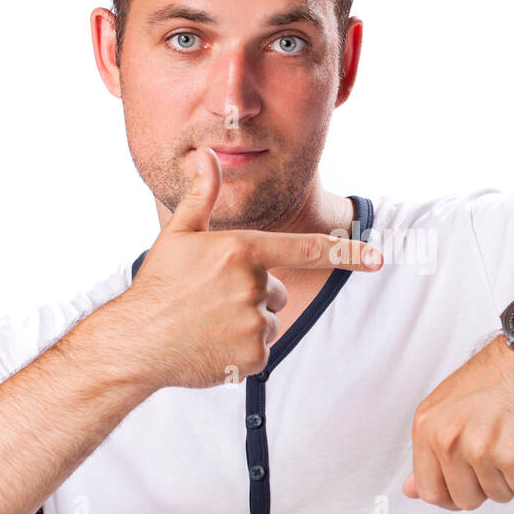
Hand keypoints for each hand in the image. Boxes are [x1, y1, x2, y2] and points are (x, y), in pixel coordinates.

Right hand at [115, 147, 381, 389]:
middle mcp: (253, 286)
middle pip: (276, 289)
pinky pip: (262, 350)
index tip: (378, 258)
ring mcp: (254, 323)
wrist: (135, 342)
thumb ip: (203, 196)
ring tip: (207, 323)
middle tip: (210, 300)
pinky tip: (211, 345)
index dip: (347, 253)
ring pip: (269, 319)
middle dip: (252, 295)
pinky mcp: (253, 357)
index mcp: (241, 250)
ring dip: (246, 323)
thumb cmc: (157, 286)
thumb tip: (205, 156)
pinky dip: (241, 350)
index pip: (307, 249)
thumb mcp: (178, 235)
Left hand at [402, 335, 513, 509]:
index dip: (451, 493)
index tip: (466, 483)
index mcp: (428, 426)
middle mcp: (450, 439)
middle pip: (464, 500)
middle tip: (496, 451)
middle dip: (485, 484)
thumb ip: (430, 451)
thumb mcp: (449, 407)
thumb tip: (411, 489)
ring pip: (498, 496)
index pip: (429, 490)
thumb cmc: (499, 376)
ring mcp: (482, 449)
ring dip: (512, 476)